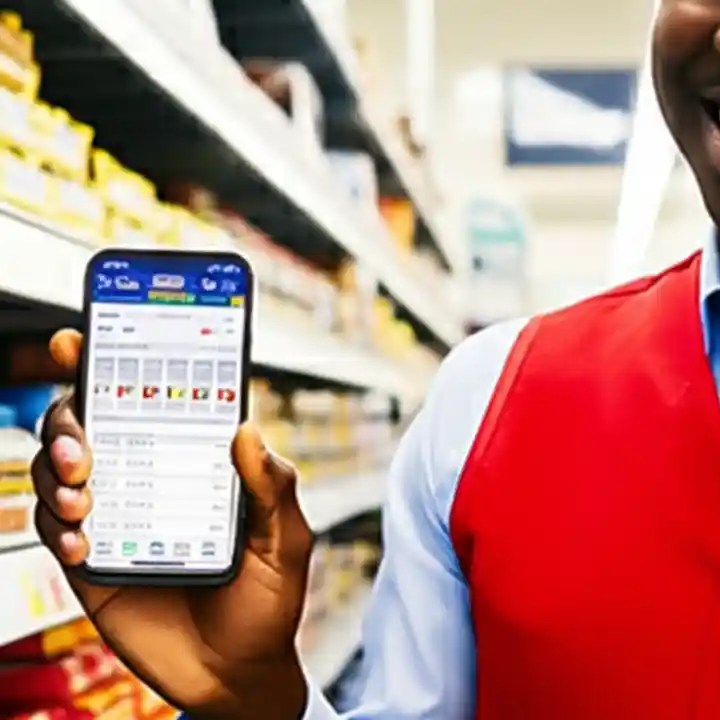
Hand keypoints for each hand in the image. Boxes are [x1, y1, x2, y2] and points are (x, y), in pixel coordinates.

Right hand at [32, 329, 313, 719]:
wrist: (238, 674)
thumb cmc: (269, 600)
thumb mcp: (287, 541)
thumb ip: (275, 488)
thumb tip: (247, 430)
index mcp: (195, 459)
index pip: (151, 395)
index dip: (112, 359)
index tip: (82, 334)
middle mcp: (147, 476)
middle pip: (88, 419)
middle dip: (71, 414)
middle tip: (86, 444)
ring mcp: (113, 515)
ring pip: (57, 466)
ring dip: (56, 467)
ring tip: (84, 491)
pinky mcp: (90, 562)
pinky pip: (54, 528)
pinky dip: (59, 526)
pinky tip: (88, 544)